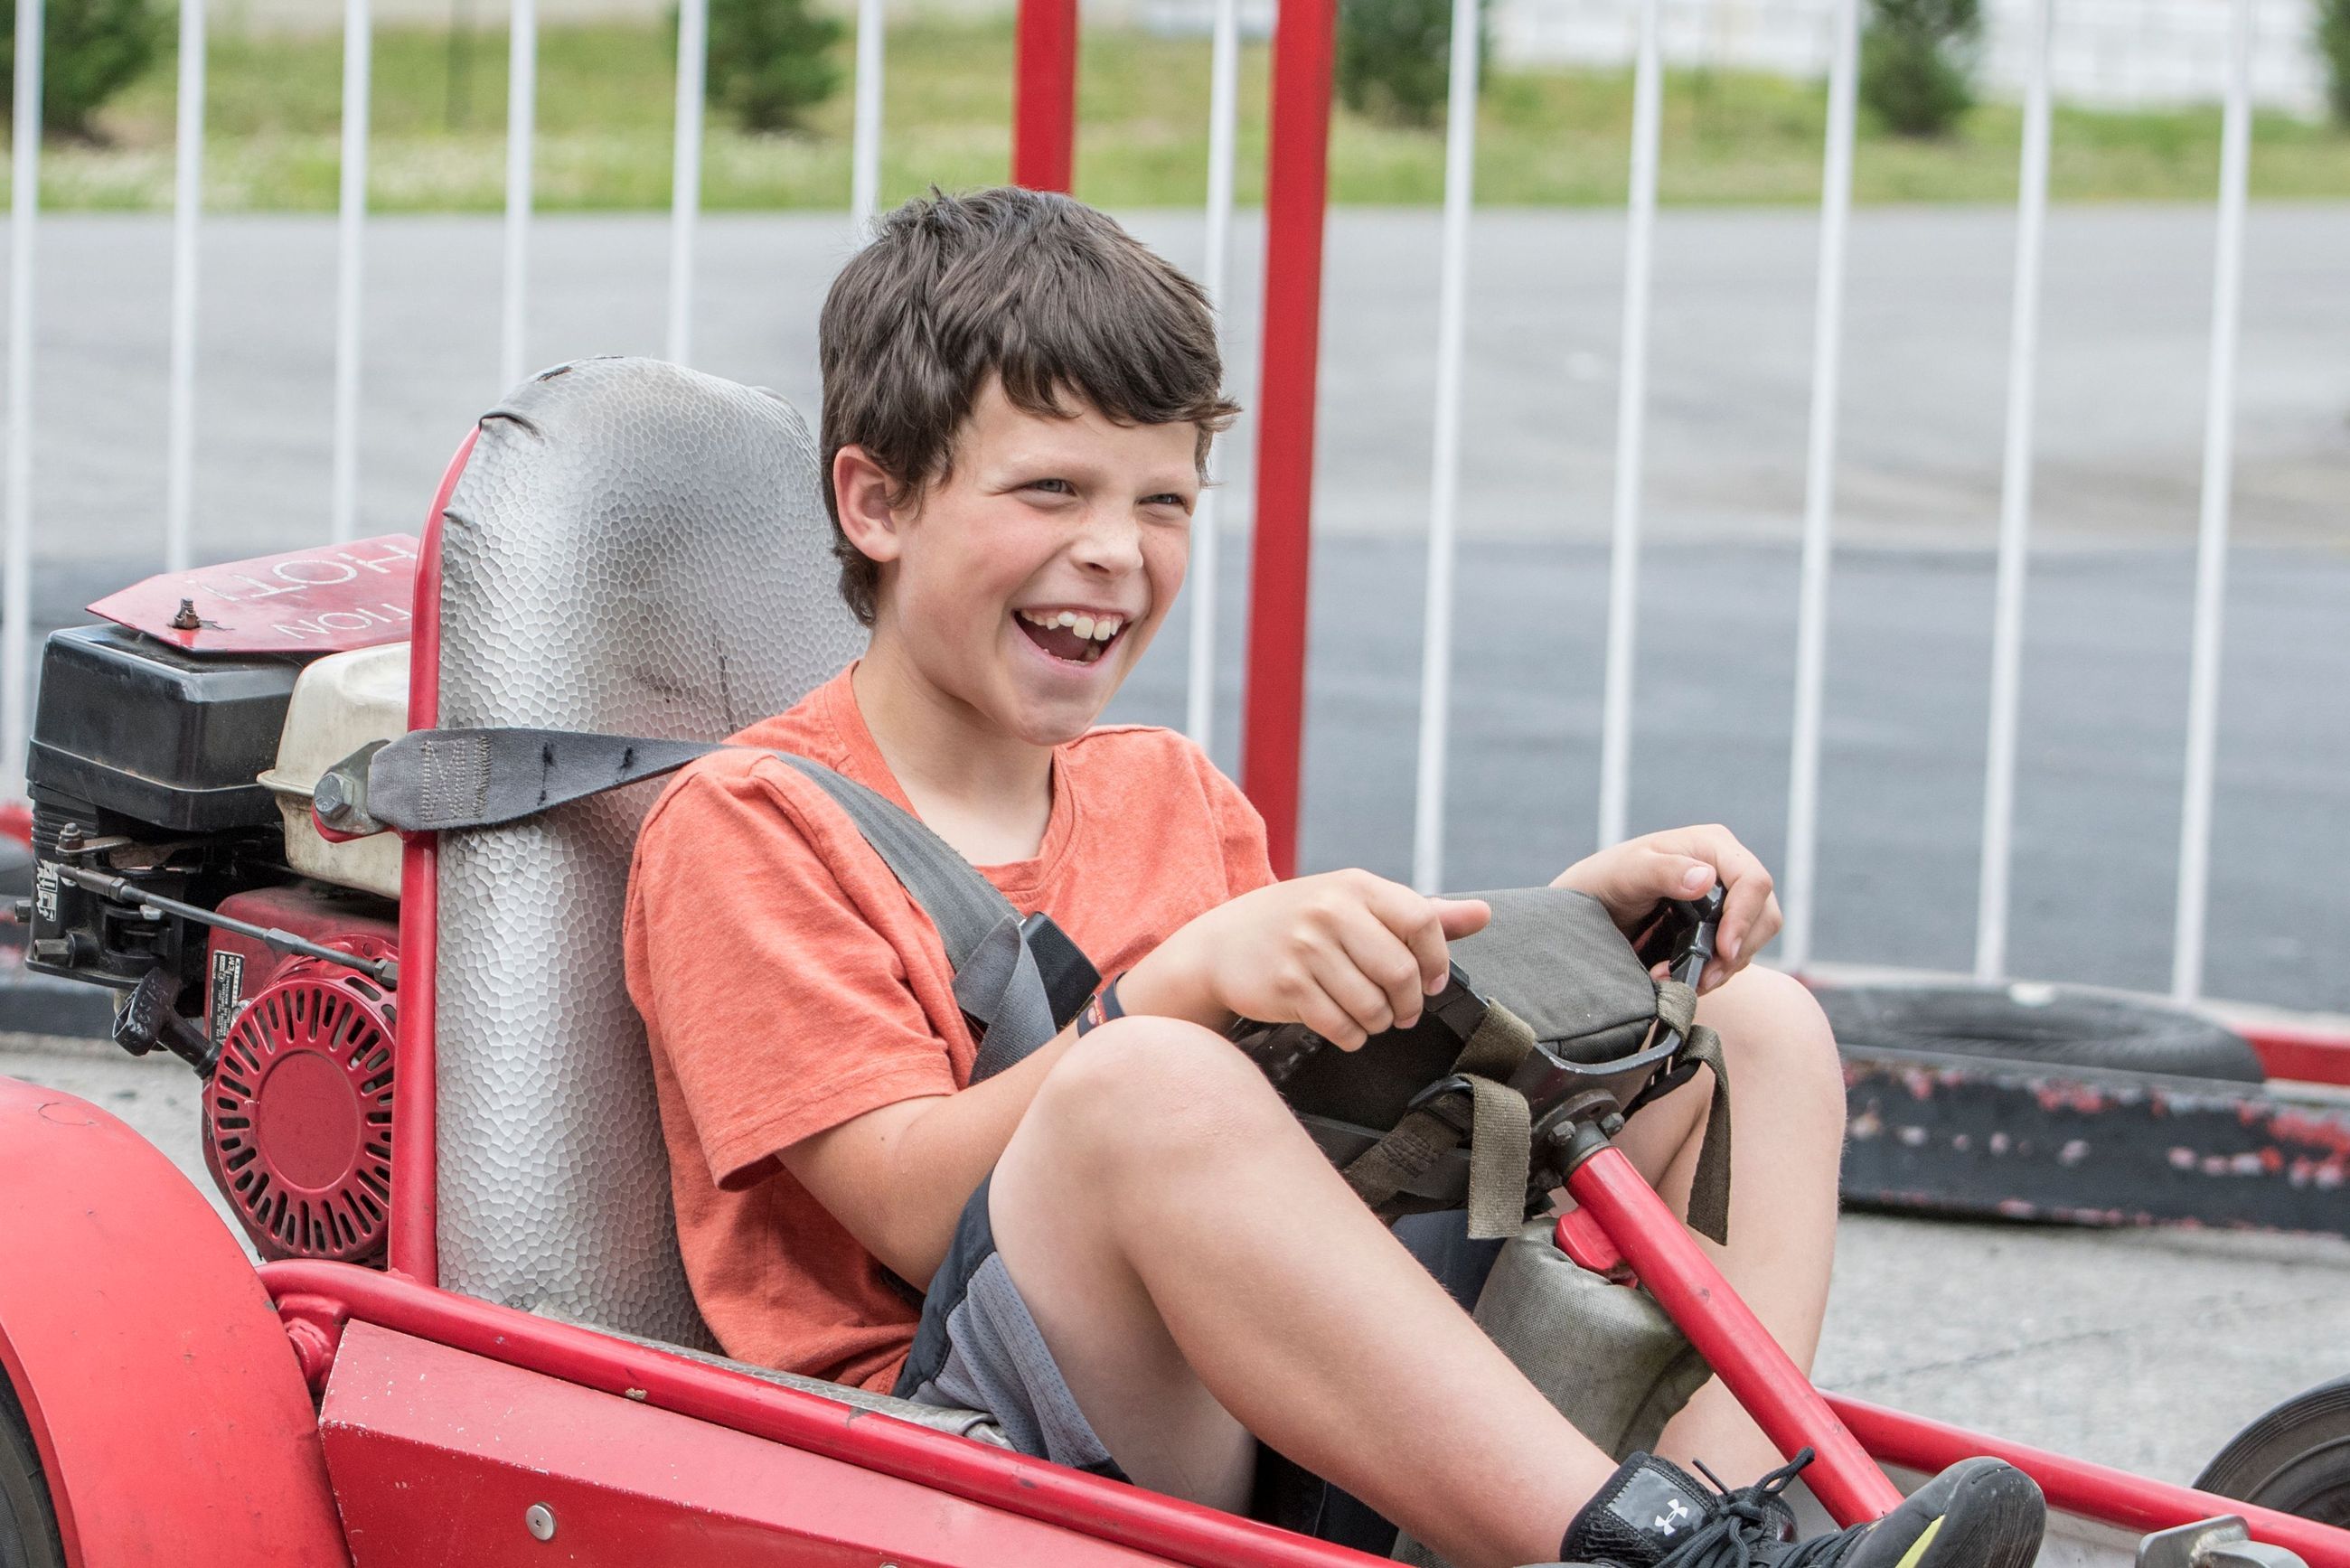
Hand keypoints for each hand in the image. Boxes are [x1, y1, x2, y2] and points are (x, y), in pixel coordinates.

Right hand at [1129, 870, 1490, 1048]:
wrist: (1220, 945)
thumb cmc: (1300, 924)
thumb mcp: (1356, 905)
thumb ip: (1421, 913)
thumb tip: (1484, 914)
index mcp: (1355, 886)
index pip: (1422, 921)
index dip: (1437, 961)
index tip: (1432, 983)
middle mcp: (1330, 911)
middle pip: (1401, 971)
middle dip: (1409, 1004)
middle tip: (1401, 1012)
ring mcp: (1305, 948)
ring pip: (1373, 1006)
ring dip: (1379, 1023)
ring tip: (1368, 1016)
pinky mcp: (1286, 985)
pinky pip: (1341, 1027)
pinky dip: (1351, 1036)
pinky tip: (1342, 1025)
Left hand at [1551, 825, 1781, 992]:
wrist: (1587, 909)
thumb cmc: (1605, 881)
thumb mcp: (1626, 873)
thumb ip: (1663, 871)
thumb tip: (1706, 878)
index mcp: (1712, 846)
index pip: (1753, 881)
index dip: (1745, 917)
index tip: (1723, 950)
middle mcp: (1726, 871)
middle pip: (1763, 915)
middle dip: (1737, 951)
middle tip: (1705, 977)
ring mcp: (1726, 901)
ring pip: (1752, 940)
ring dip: (1724, 967)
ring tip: (1683, 980)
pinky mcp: (1717, 928)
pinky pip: (1734, 955)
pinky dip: (1714, 972)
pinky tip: (1683, 978)